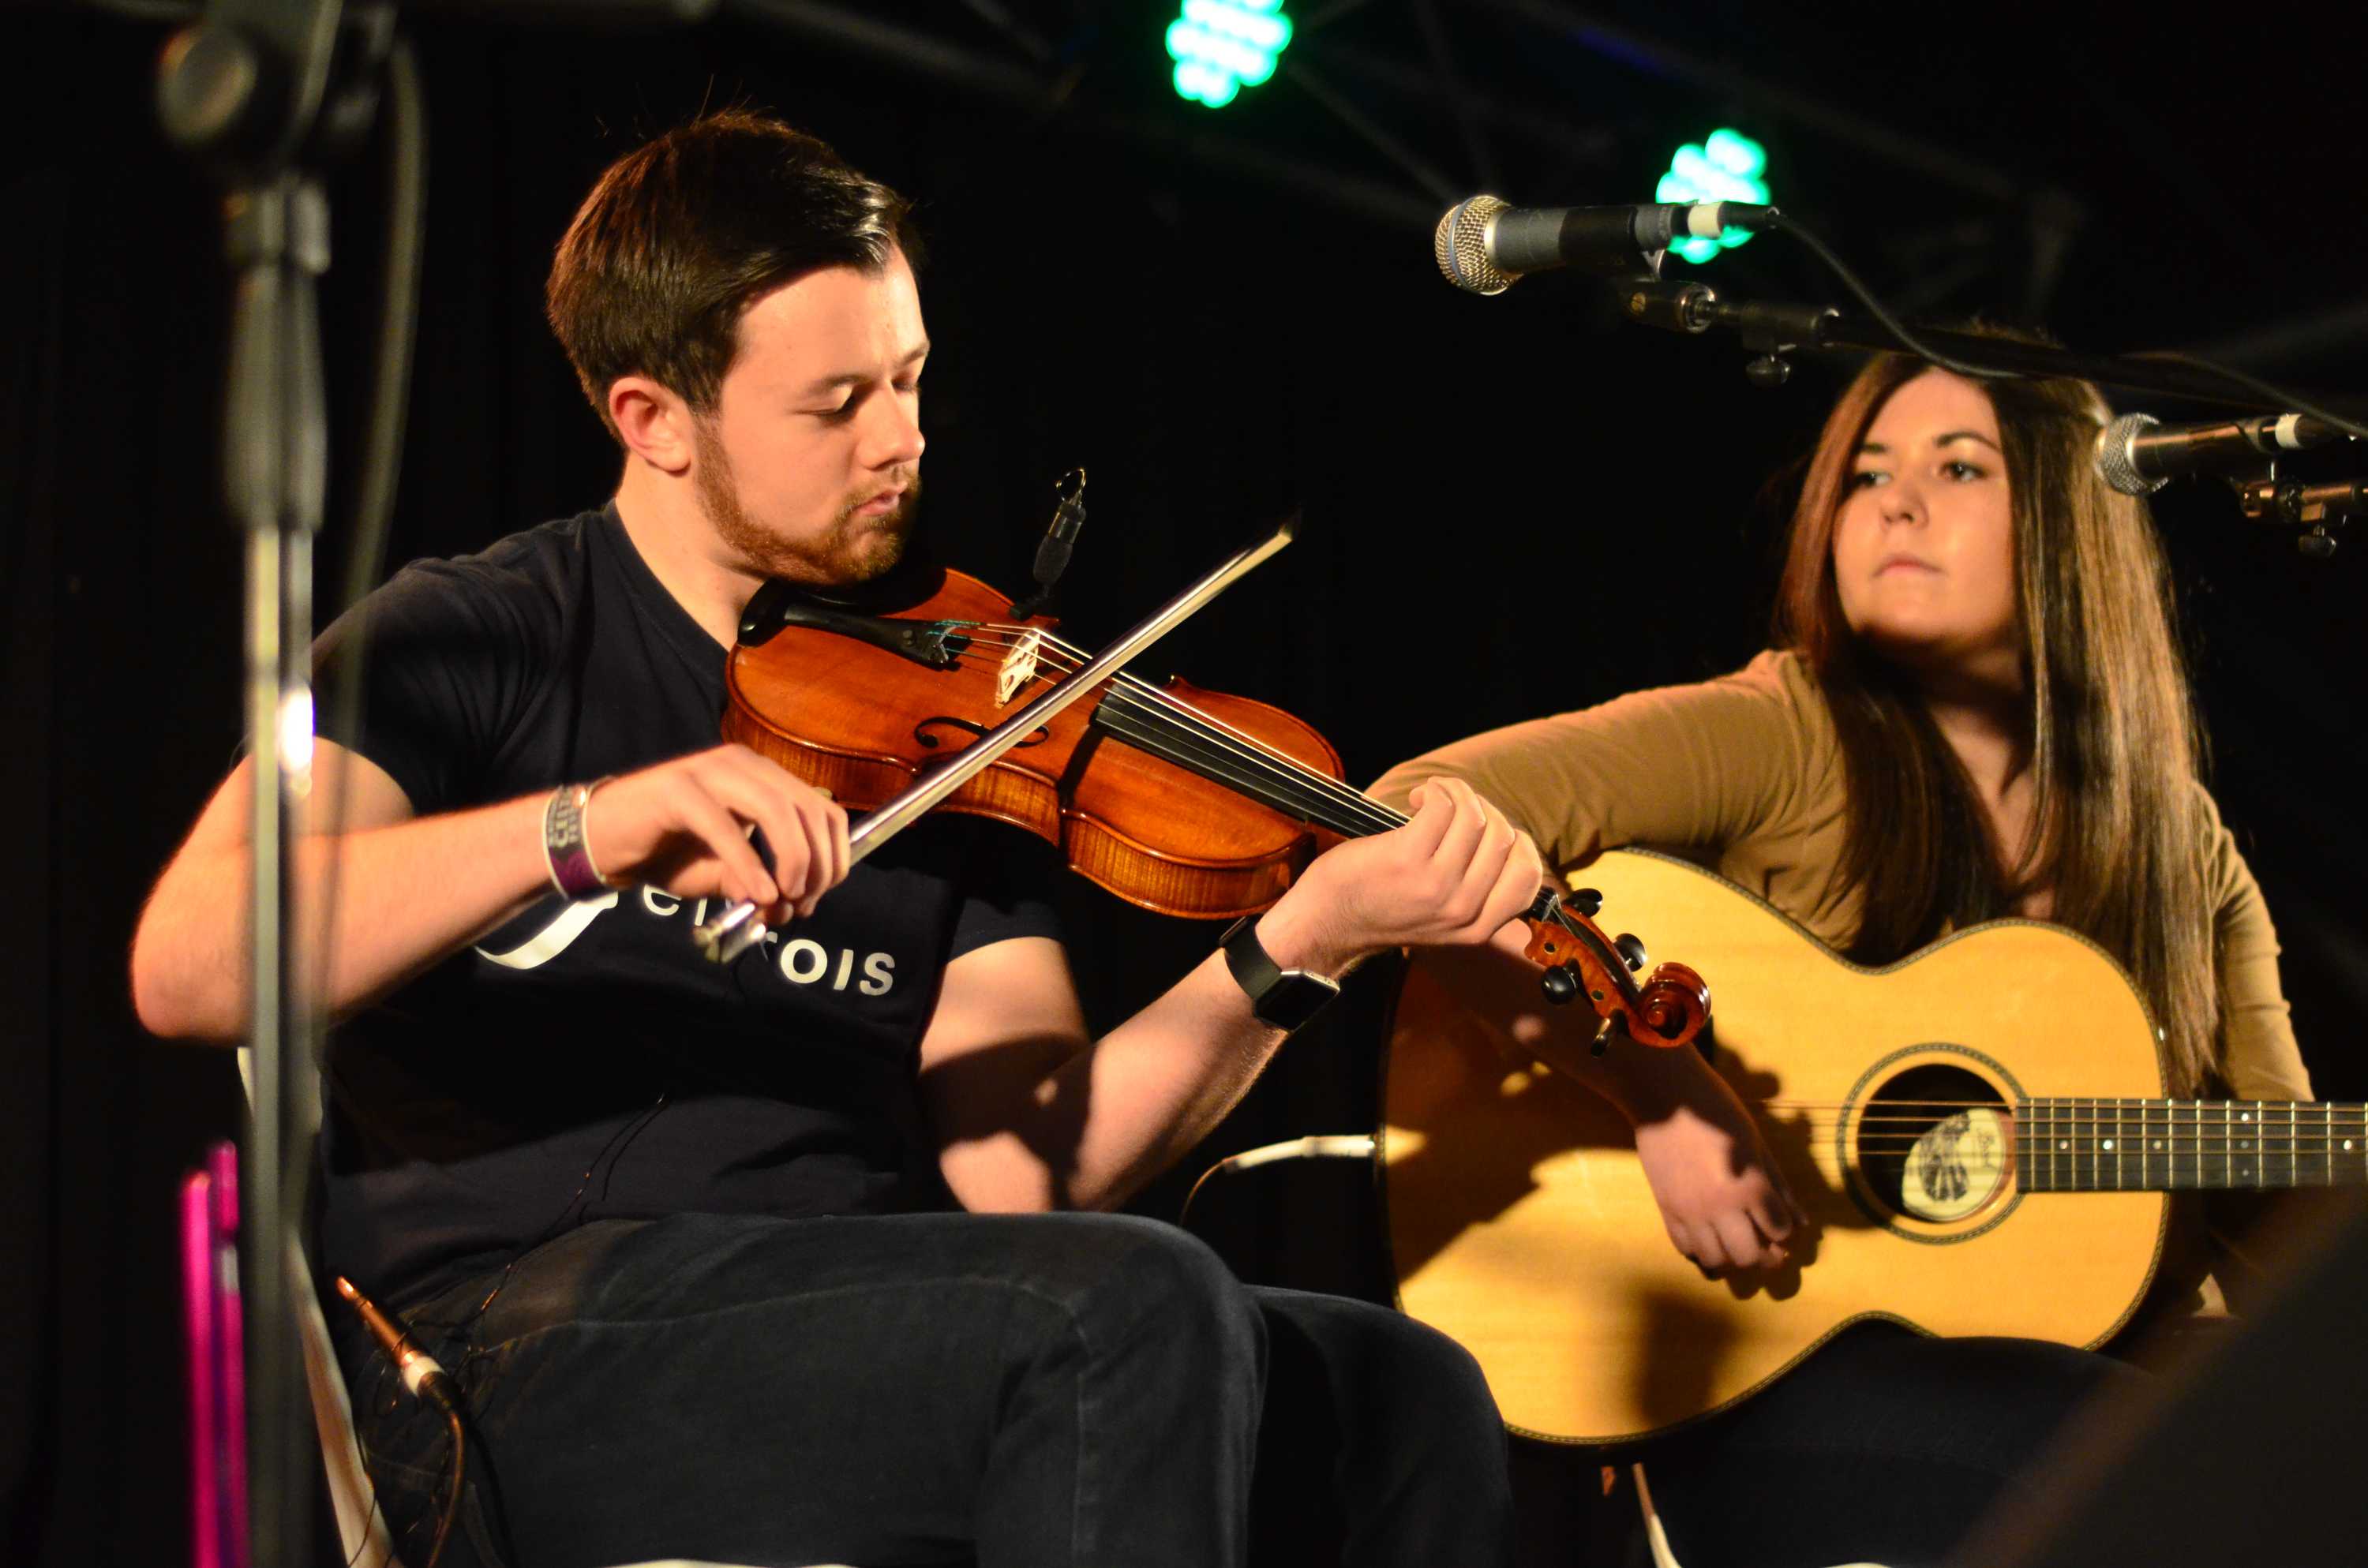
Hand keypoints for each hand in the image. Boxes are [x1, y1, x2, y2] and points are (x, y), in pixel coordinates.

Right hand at [582, 744, 849, 924]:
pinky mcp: (678, 789)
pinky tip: (757, 894)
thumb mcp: (722, 875)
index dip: (833, 855)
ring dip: (791, 861)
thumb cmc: (666, 854)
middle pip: (808, 809)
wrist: (600, 841)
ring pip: (777, 810)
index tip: (819, 896)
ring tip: (781, 899)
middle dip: (815, 864)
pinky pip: (728, 828)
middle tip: (801, 904)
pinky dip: (750, 865)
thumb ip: (758, 884)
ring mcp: (710, 771)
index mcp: (762, 777)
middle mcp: (743, 764)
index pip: (824, 809)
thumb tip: (789, 907)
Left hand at [1262, 777, 1543, 973]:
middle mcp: (1463, 909)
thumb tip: (1508, 840)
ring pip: (1476, 818)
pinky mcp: (1407, 859)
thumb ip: (1476, 893)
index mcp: (1477, 927)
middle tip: (1453, 807)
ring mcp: (1436, 885)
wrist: (1328, 922)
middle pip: (1504, 838)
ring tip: (1432, 796)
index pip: (1529, 876)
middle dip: (1483, 809)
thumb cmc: (1383, 909)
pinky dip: (1436, 789)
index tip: (1488, 830)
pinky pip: (1444, 806)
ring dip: (1457, 793)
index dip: (1516, 842)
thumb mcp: (1442, 920)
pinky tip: (1418, 797)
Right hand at [1619, 1043, 1804, 1270]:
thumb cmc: (1718, 1111)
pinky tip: (1711, 1240)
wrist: (1666, 1098)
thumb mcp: (1757, 1144)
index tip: (1783, 1223)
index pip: (1779, 1229)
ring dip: (1733, 1259)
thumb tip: (1801, 1222)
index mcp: (1748, 1185)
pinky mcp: (1666, 1210)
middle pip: (1748, 1256)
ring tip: (1739, 1246)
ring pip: (1715, 1260)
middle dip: (1765, 1256)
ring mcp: (1689, 1212)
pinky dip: (1702, 1252)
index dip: (1786, 1230)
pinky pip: (1686, 1248)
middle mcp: (1719, 1207)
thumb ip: (1778, 1185)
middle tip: (1768, 1247)